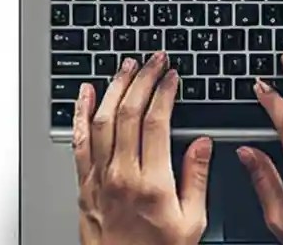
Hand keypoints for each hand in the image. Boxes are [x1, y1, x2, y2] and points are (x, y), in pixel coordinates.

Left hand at [73, 53, 212, 244]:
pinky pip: (79, 140)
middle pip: (128, 113)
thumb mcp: (192, 222)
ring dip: (115, 87)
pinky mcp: (84, 184)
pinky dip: (82, 112)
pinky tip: (87, 93)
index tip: (171, 76)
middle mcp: (121, 176)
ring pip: (103, 120)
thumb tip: (202, 144)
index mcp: (152, 183)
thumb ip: (197, 178)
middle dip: (142, 79)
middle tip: (153, 60)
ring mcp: (99, 178)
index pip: (156, 122)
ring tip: (126, 66)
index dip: (164, 92)